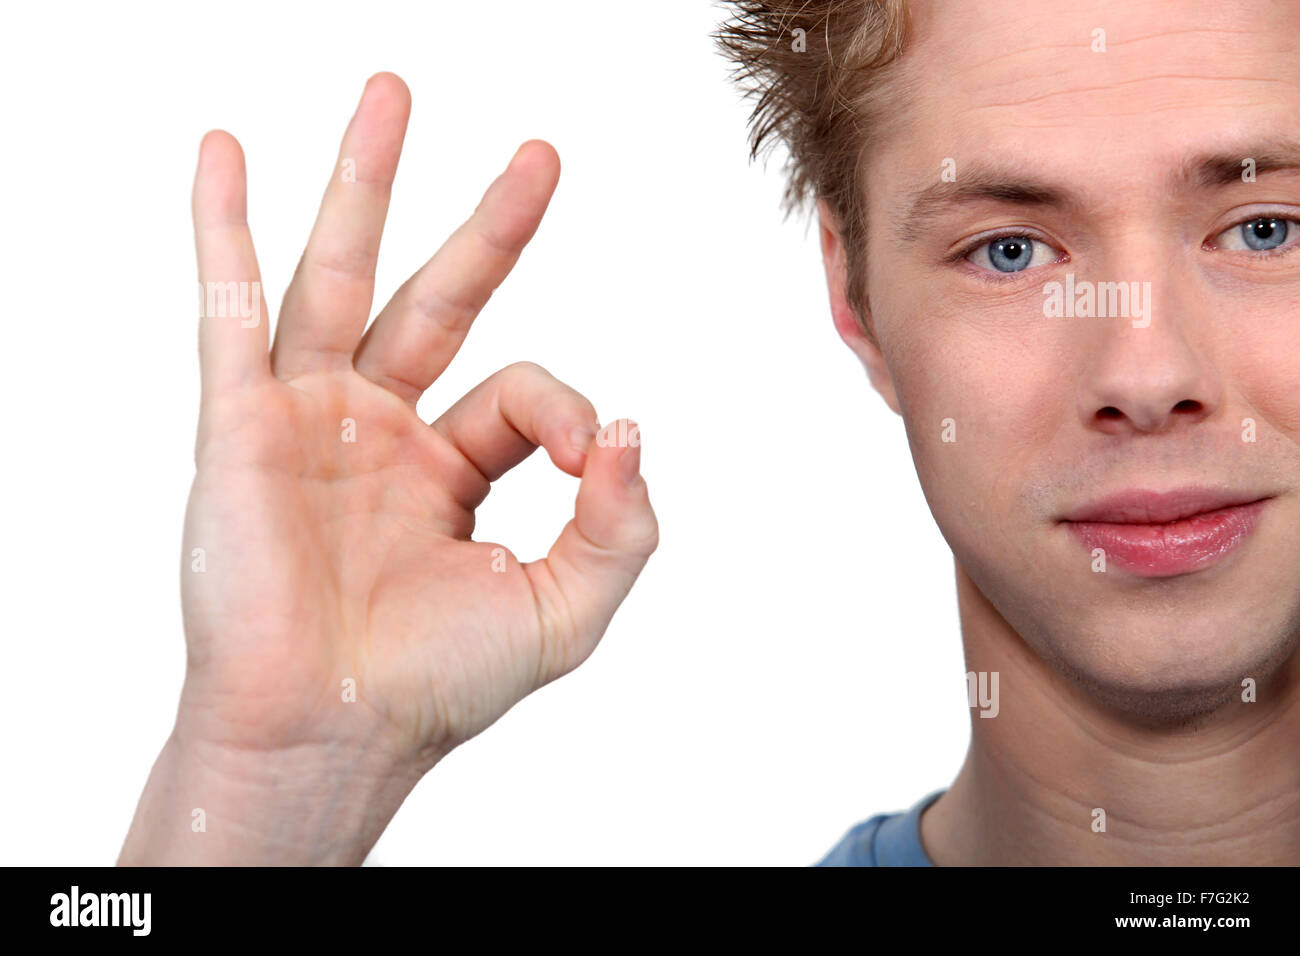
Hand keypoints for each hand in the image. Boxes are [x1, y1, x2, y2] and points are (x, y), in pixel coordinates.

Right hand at [120, 73, 656, 863]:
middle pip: (440, 297)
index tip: (589, 461)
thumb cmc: (436, 685)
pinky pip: (229, 308)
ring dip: (364, 183)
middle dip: (490, 225)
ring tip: (391, 94)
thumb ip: (624, 523)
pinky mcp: (242, 422)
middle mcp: (382, 433)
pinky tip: (225, 154)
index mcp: (454, 470)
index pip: (527, 390)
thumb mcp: (566, 610)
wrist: (330, 734)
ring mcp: (311, 418)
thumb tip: (633, 427)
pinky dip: (223, 230)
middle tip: (542, 153)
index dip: (570, 410)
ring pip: (340, 274)